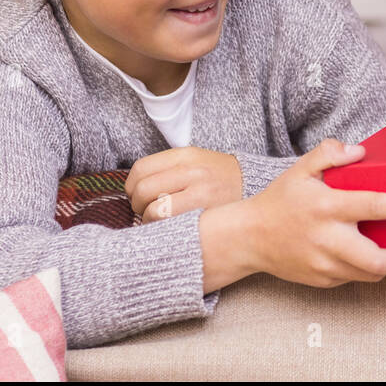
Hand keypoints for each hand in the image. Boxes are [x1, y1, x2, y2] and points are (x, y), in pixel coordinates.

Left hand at [126, 146, 242, 221]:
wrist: (254, 188)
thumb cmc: (218, 178)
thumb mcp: (196, 161)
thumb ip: (167, 169)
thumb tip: (133, 189)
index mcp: (185, 155)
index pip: (140, 169)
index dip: (131, 187)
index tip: (136, 196)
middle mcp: (192, 170)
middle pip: (142, 190)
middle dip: (138, 205)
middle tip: (146, 212)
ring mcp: (200, 192)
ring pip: (154, 210)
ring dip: (149, 221)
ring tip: (159, 223)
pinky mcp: (206, 213)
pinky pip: (170, 224)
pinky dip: (163, 230)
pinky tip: (170, 230)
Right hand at [237, 138, 385, 287]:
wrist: (249, 238)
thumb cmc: (279, 201)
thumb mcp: (301, 169)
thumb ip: (329, 153)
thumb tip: (359, 151)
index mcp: (327, 207)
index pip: (373, 206)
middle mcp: (327, 239)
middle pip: (376, 259)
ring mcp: (324, 264)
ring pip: (368, 274)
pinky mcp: (322, 280)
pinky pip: (353, 278)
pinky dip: (368, 270)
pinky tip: (374, 257)